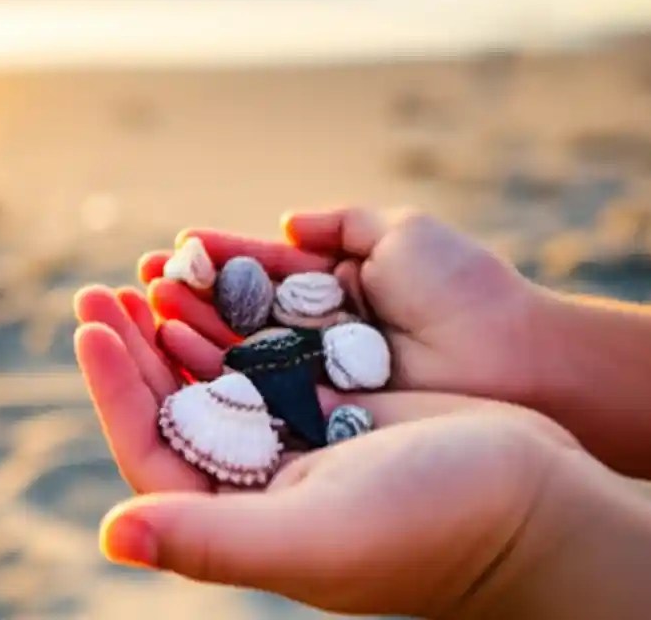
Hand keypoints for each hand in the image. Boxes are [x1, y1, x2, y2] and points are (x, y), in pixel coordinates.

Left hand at [74, 287, 582, 615]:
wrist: (537, 502)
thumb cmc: (429, 527)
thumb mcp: (312, 535)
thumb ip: (209, 539)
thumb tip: (108, 535)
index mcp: (240, 521)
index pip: (150, 450)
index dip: (112, 391)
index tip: (91, 328)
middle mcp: (260, 487)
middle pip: (174, 410)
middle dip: (132, 350)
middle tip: (98, 291)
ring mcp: (299, 445)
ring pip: (216, 380)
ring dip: (177, 330)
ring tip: (145, 278)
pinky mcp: (338, 411)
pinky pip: (267, 361)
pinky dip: (237, 326)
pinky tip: (217, 287)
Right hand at [141, 208, 546, 404]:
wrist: (521, 363)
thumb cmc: (467, 294)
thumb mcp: (405, 236)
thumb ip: (344, 225)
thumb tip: (285, 224)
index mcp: (338, 297)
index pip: (258, 278)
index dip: (213, 263)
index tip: (167, 251)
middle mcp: (319, 344)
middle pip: (236, 320)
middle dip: (182, 301)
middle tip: (128, 287)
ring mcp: (319, 387)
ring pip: (237, 358)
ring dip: (185, 336)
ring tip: (136, 314)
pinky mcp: (322, 426)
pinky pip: (256, 397)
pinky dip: (214, 376)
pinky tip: (171, 355)